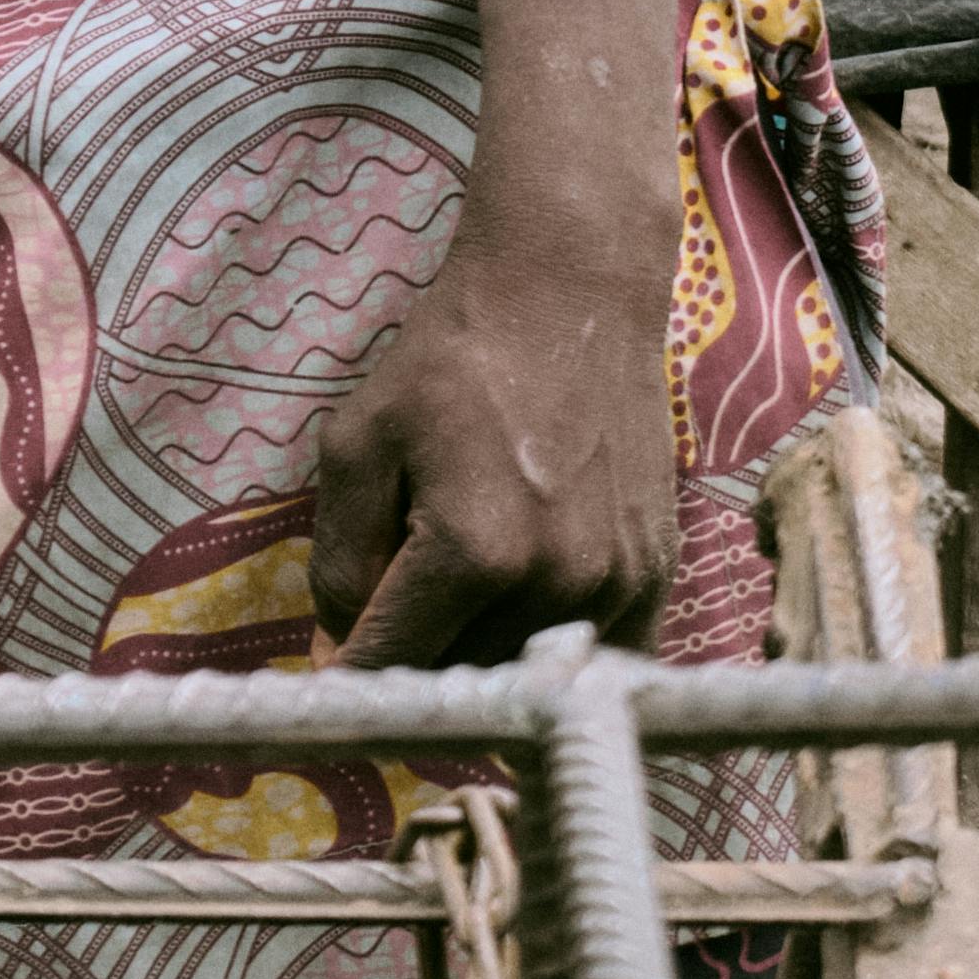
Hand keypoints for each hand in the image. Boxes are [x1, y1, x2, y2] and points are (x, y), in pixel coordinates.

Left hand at [309, 163, 678, 668]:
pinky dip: (548, 651)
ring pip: (524, 674)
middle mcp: (556, 584)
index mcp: (474, 554)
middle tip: (390, 606)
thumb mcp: (358, 442)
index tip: (321, 689)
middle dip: (413, 660)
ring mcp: (617, 584)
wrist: (571, 289)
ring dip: (479, 655)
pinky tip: (521, 603)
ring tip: (456, 586)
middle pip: (460, 680)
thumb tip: (340, 654)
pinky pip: (593, 657)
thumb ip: (341, 560)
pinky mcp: (657, 575)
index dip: (348, 683)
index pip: (393, 669)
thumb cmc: (453, 356)